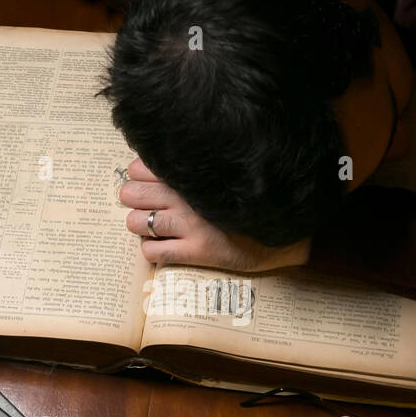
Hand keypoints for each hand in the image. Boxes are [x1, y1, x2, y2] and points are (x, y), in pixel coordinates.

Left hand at [117, 158, 310, 271]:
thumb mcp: (225, 174)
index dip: (137, 176)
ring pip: (136, 222)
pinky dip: (150, 250)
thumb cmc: (251, 201)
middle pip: (132, 193)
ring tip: (150, 226)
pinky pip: (152, 252)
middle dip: (132, 199)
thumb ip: (195, 167)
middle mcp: (186, 196)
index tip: (146, 181)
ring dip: (138, 224)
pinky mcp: (196, 251)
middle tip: (144, 205)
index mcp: (192, 172)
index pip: (139, 167)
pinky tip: (162, 246)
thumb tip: (158, 164)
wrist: (283, 231)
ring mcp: (190, 224)